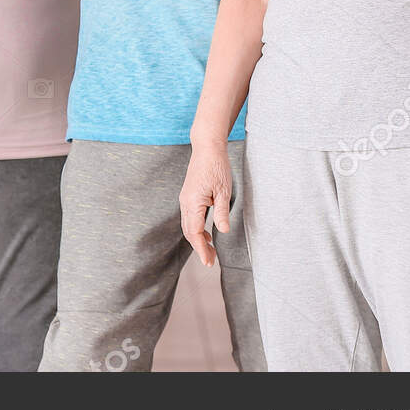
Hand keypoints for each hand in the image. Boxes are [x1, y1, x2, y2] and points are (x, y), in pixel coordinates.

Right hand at [179, 141, 233, 266]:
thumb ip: (221, 212)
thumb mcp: (224, 190)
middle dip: (199, 247)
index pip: (195, 233)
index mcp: (193, 203)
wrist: (207, 147)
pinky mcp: (188, 195)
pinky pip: (190, 217)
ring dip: (198, 239)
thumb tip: (222, 231)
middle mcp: (185, 202)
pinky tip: (208, 233)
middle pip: (189, 231)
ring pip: (188, 225)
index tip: (209, 262)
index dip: (202, 249)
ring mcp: (185, 198)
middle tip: (211, 261)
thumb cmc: (216, 166)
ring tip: (211, 250)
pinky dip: (197, 228)